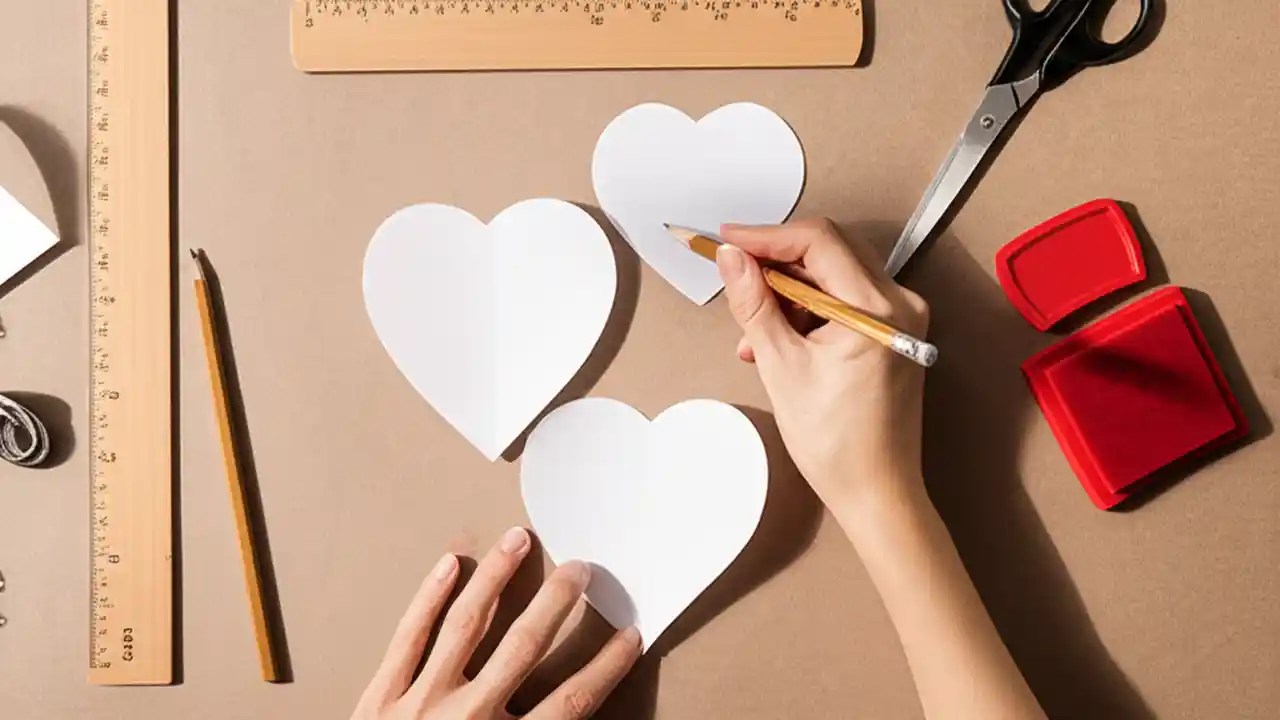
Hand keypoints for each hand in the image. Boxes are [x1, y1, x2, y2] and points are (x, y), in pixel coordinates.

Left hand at [351, 527, 640, 719]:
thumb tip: (571, 717)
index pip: (569, 703)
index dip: (604, 668)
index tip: (629, 635)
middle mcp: (469, 719)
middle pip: (524, 647)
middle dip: (557, 602)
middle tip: (580, 568)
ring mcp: (420, 703)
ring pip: (467, 626)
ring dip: (496, 578)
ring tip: (518, 539)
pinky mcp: (379, 698)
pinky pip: (408, 637)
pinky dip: (429, 598)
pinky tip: (450, 564)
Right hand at [717, 220, 929, 516]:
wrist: (876, 491)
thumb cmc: (836, 443)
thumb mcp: (781, 366)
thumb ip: (754, 304)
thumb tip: (732, 259)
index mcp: (878, 309)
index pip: (819, 242)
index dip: (767, 236)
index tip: (727, 241)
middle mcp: (900, 303)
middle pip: (828, 253)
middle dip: (776, 264)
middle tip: (734, 276)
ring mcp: (901, 318)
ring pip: (833, 277)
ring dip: (788, 294)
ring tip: (754, 334)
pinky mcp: (893, 333)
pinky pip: (844, 302)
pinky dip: (808, 313)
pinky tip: (778, 342)